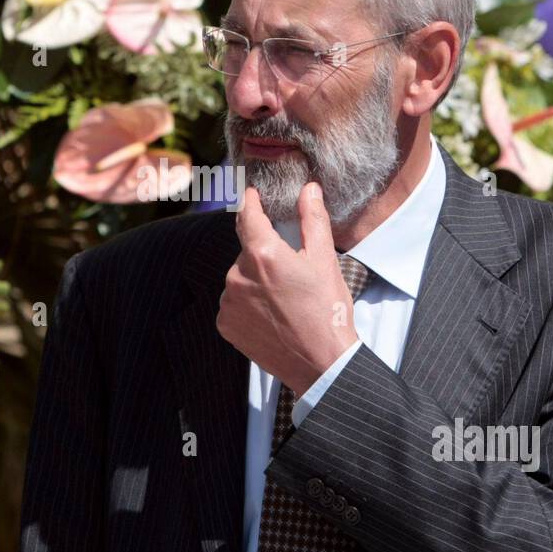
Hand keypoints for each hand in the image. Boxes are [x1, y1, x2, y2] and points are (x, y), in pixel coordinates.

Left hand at [216, 182, 359, 395]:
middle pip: (247, 252)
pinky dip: (248, 304)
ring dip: (255, 281)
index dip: (249, 202)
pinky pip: (233, 303)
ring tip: (284, 300)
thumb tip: (309, 189)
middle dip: (265, 255)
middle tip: (291, 273)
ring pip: (240, 278)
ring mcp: (229, 303)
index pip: (248, 217)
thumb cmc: (327, 310)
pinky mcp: (225, 325)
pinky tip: (272, 315)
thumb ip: (312, 219)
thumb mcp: (324, 260)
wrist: (321, 363)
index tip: (250, 194)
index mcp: (264, 255)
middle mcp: (239, 276)